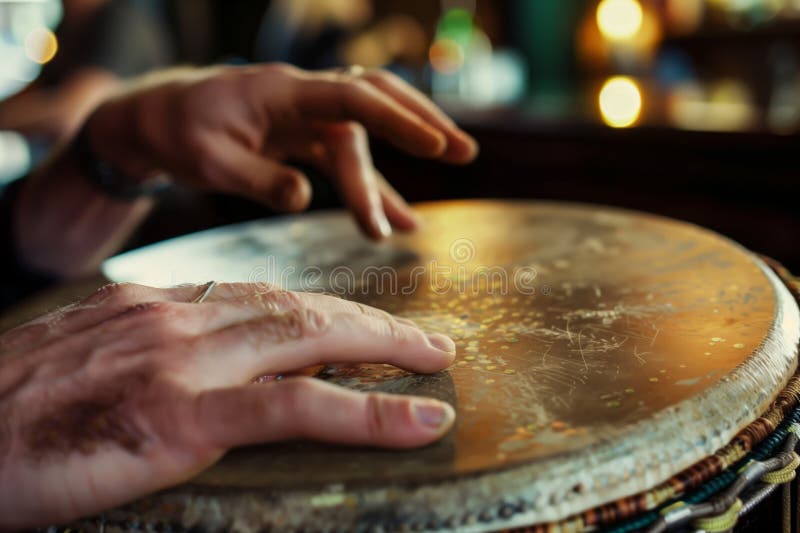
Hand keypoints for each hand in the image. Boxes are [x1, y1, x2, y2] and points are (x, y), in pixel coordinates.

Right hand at [0, 282, 455, 529]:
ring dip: (383, 350)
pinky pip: (294, 409)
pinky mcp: (180, 416)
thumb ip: (145, 355)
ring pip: (307, 341)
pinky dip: (366, 413)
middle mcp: (175, 320)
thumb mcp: (82, 362)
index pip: (260, 298)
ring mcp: (181, 363)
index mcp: (153, 307)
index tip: (360, 323)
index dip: (321, 311)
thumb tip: (192, 371)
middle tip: (427, 338)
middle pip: (297, 308)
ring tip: (437, 363)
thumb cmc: (6, 414)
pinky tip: (418, 420)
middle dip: (370, 322)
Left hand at [88, 64, 478, 237]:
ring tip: (423, 219)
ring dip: (398, 172)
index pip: (354, 99)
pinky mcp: (302, 139)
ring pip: (366, 136)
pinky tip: (394, 223)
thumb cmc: (175, 134)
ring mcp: (305, 119)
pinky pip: (347, 161)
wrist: (152, 121)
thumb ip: (257, 179)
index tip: (436, 148)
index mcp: (283, 92)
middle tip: (464, 153)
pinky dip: (371, 190)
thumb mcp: (206, 161)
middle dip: (422, 125)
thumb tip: (305, 200)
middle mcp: (303, 99)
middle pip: (377, 99)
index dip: (399, 120)